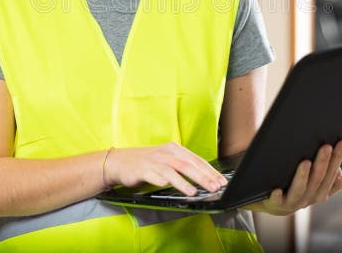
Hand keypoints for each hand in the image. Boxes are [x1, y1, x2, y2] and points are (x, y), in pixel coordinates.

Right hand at [104, 142, 227, 195]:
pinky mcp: (142, 169)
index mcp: (174, 149)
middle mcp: (165, 153)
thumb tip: (205, 178)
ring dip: (184, 182)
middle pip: (187, 165)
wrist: (120, 162)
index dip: (210, 171)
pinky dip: (161, 180)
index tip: (221, 181)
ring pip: (172, 171)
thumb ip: (183, 166)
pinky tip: (167, 186)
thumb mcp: (167, 160)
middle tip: (214, 187)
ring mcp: (154, 161)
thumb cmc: (147, 162)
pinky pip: (153, 175)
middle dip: (202, 177)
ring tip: (194, 192)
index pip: (196, 160)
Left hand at [247, 140, 341, 215]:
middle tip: (326, 146)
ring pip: (300, 190)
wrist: (270, 200)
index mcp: (321, 191)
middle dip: (323, 163)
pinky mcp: (276, 205)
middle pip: (318, 181)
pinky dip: (278, 196)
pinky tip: (276, 190)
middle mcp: (310, 198)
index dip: (338, 159)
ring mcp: (293, 203)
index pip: (333, 174)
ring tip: (305, 162)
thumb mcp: (312, 175)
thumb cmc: (293, 180)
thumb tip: (335, 154)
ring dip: (303, 177)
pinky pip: (278, 201)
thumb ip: (325, 167)